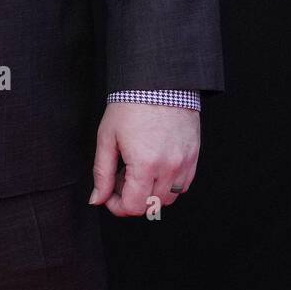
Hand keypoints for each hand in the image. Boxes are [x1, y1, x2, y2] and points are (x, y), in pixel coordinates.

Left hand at [89, 102, 199, 216]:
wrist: (158, 82)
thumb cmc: (130, 105)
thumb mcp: (107, 138)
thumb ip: (102, 173)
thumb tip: (97, 199)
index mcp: (144, 164)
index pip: (133, 207)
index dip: (117, 207)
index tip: (109, 196)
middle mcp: (168, 168)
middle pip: (150, 205)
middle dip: (132, 198)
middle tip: (121, 177)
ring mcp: (184, 163)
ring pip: (168, 198)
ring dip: (151, 193)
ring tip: (139, 170)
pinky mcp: (194, 157)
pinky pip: (183, 185)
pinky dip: (169, 184)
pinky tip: (156, 167)